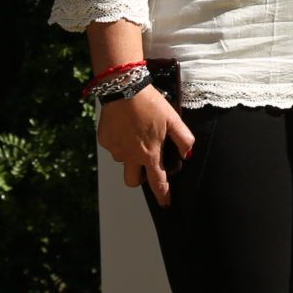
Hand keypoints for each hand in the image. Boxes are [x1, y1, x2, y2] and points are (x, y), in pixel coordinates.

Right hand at [97, 81, 194, 206]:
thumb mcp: (174, 119)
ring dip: (130, 155)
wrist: (124, 88)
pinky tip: (126, 126)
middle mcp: (130, 156)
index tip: (166, 204)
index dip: (163, 195)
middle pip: (133, 181)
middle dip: (141, 178)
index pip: (158, 183)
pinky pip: (113, 147)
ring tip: (137, 135)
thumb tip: (188, 155)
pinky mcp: (105, 140)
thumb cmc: (150, 104)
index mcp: (149, 154)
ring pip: (123, 161)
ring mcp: (116, 149)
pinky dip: (120, 141)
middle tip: (147, 163)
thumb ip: (184, 139)